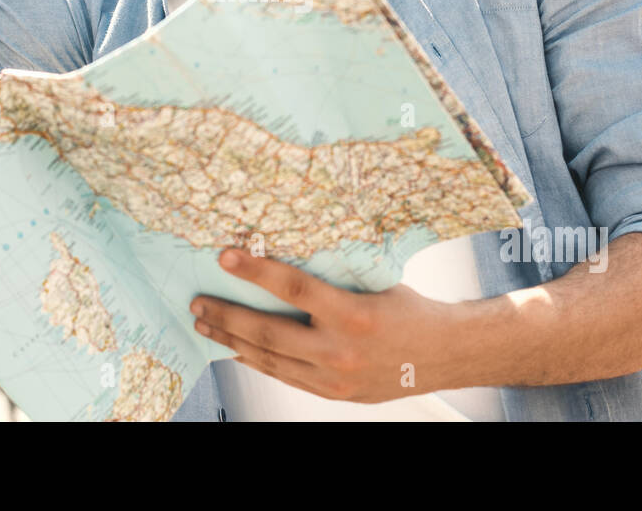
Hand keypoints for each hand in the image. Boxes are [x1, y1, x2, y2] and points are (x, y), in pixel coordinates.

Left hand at [190, 248, 465, 402]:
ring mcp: (334, 378)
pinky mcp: (333, 394)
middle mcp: (340, 350)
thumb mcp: (375, 282)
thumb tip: (290, 246)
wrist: (444, 355)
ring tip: (206, 323)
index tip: (225, 256)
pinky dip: (256, 360)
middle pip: (268, 331)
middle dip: (226, 315)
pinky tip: (237, 348)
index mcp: (353, 314)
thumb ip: (334, 274)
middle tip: (197, 301)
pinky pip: (285, 376)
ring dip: (231, 339)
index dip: (255, 271)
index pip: (293, 287)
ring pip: (269, 358)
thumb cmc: (409, 308)